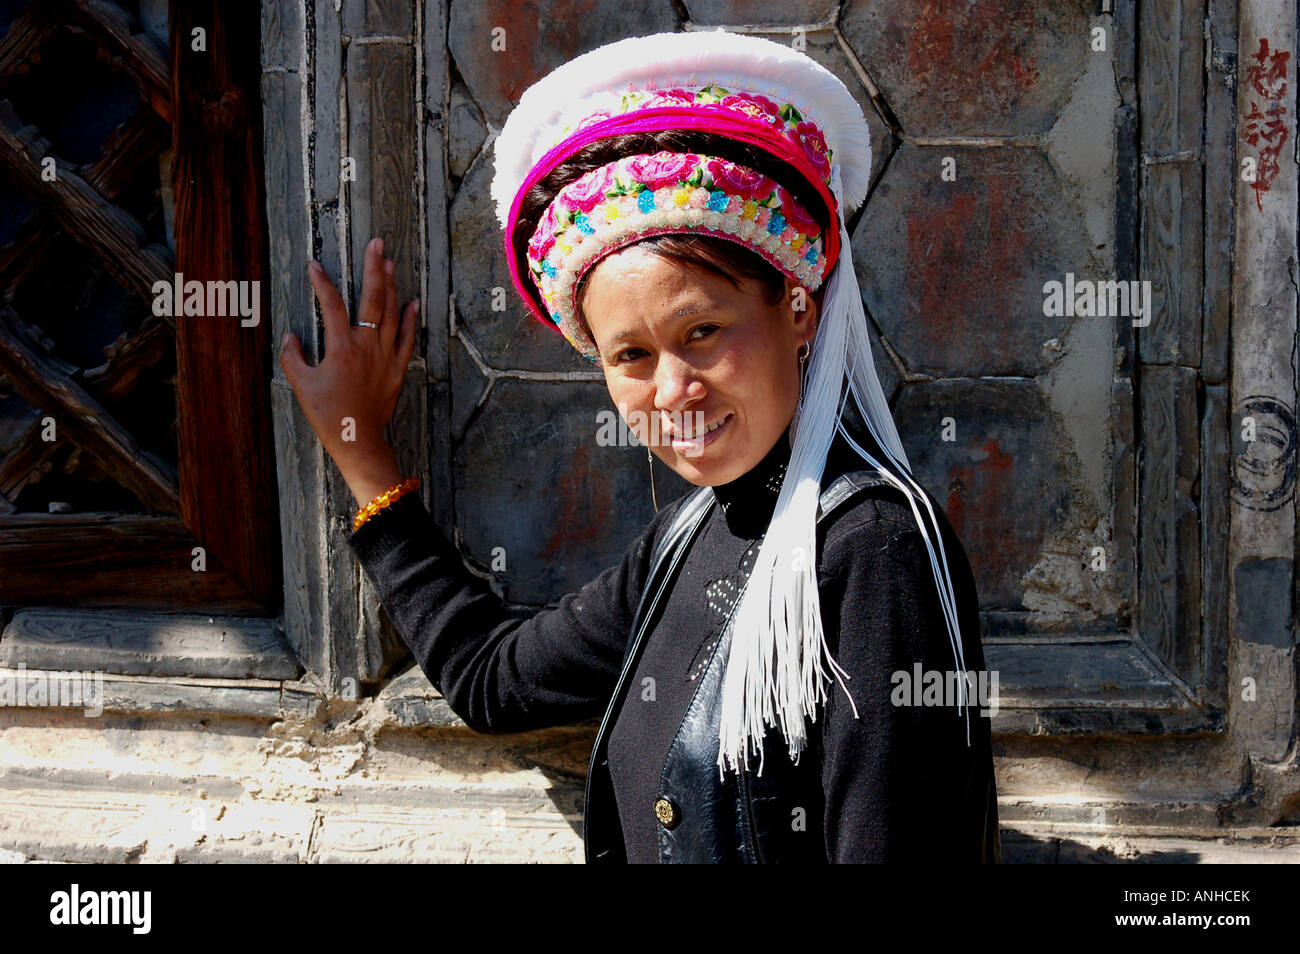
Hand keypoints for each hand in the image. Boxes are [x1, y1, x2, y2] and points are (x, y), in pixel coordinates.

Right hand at [280, 236, 419, 505]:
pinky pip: (407, 339)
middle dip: (374, 268)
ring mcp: (385, 357)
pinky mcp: (397, 369)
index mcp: (341, 348)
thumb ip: (292, 357)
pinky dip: (410, 319)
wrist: (358, 441)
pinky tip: (413, 301)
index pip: (332, 306)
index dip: (323, 283)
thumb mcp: (301, 386)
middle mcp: (367, 347)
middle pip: (372, 299)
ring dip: (392, 286)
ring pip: (392, 313)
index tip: (315, 265)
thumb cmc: (328, 416)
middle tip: (378, 244)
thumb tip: (290, 336)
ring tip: (391, 262)